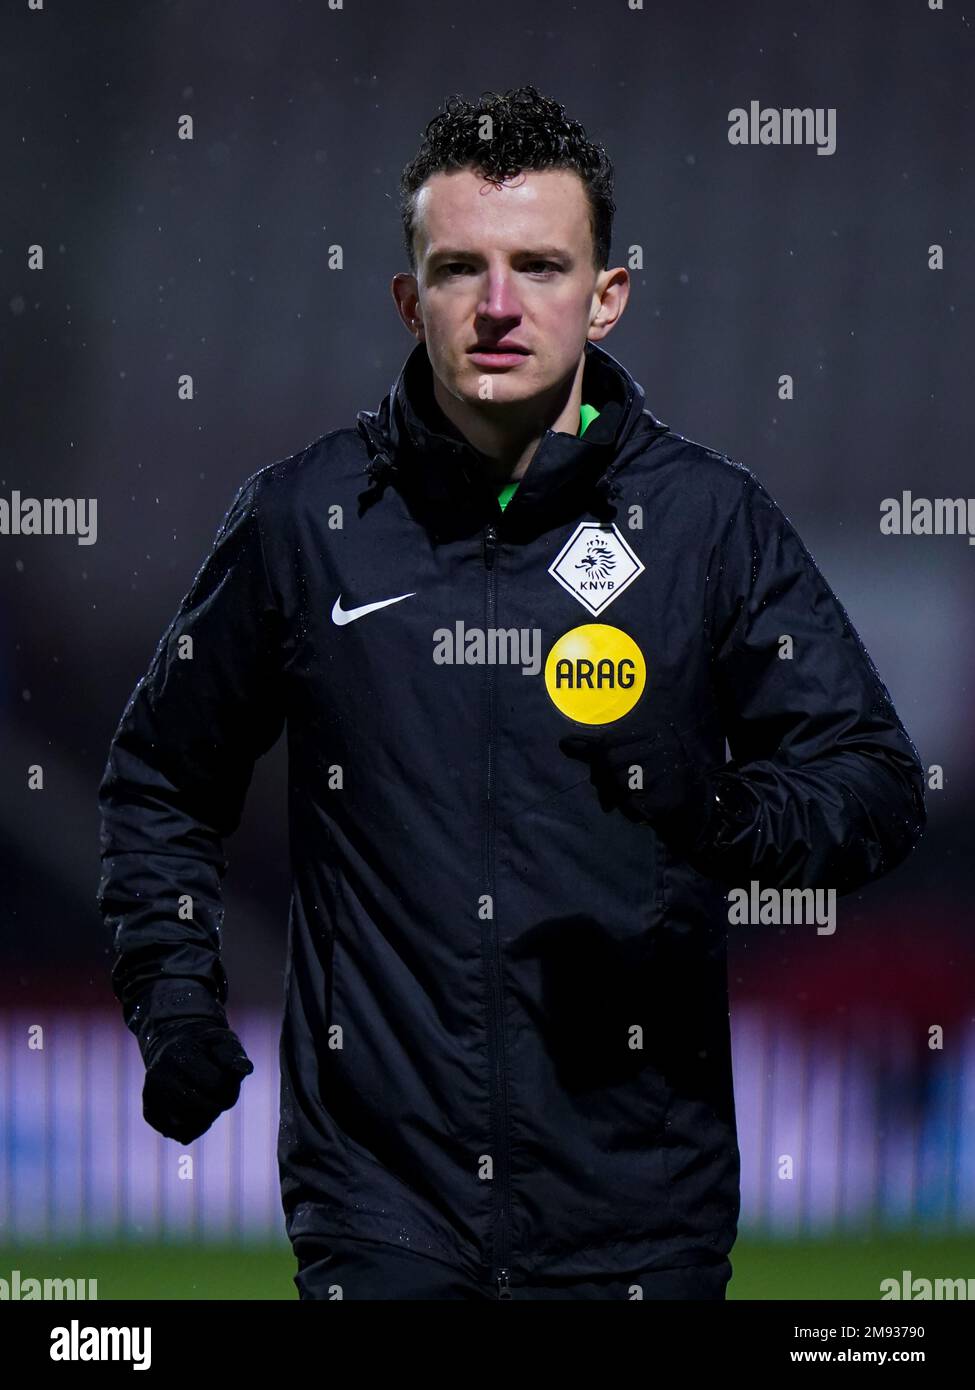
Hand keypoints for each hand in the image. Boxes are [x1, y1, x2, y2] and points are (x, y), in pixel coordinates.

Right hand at [141, 1020, 253, 1143]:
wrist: (174, 1047)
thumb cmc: (206, 1046)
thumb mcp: (222, 1042)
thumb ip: (234, 1055)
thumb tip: (246, 1069)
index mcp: (179, 1053)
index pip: (217, 1085)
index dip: (231, 1087)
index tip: (230, 1079)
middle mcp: (160, 1075)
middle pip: (205, 1108)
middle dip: (220, 1104)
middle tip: (221, 1094)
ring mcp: (151, 1095)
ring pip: (191, 1126)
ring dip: (208, 1118)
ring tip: (209, 1101)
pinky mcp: (149, 1112)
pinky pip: (178, 1134)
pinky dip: (193, 1128)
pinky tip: (196, 1112)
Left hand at [559, 721, 711, 842]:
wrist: (695, 804)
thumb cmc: (654, 776)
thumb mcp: (629, 757)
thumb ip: (597, 750)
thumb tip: (563, 742)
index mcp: (654, 730)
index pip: (607, 742)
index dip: (596, 762)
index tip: (599, 777)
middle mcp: (665, 746)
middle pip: (610, 762)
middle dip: (603, 782)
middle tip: (608, 797)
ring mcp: (671, 771)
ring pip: (620, 784)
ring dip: (616, 799)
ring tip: (626, 802)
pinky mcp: (673, 797)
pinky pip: (634, 805)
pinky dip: (631, 812)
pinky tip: (640, 811)